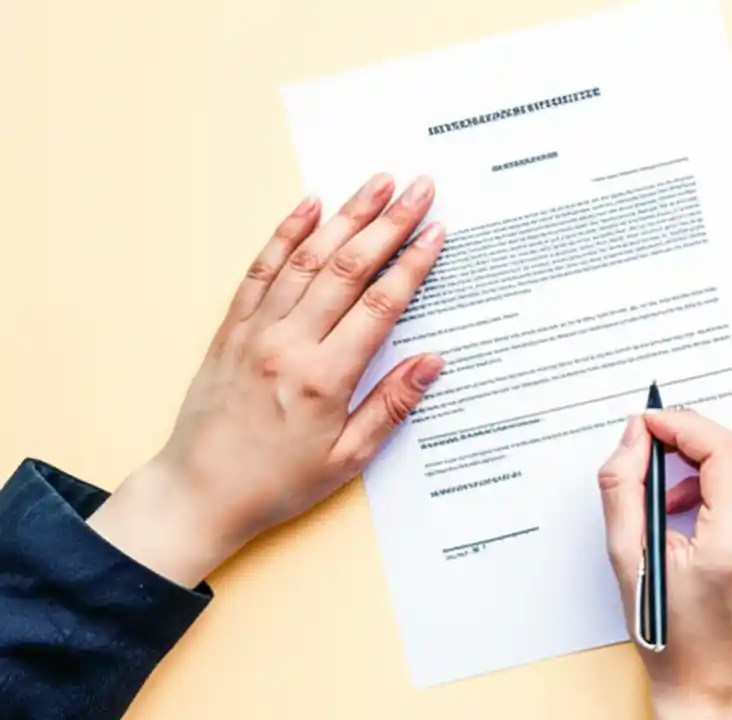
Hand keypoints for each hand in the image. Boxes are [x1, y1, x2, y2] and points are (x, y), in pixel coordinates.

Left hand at [89, 173, 445, 586]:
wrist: (198, 494)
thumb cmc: (277, 483)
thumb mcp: (348, 458)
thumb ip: (392, 405)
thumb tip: (433, 361)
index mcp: (323, 378)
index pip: (379, 306)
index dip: (412, 264)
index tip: (437, 233)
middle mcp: (289, 343)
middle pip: (348, 268)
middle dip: (389, 223)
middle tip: (419, 189)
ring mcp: (256, 331)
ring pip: (308, 258)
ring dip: (345, 216)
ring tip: (376, 183)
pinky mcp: (233, 328)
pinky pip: (262, 269)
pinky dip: (286, 234)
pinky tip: (309, 206)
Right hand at [598, 412, 731, 718]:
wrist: (708, 685)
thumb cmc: (668, 635)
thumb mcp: (628, 559)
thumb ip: (624, 488)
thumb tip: (634, 437)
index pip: (722, 451)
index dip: (681, 425)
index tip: (647, 422)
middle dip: (690, 436)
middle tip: (650, 441)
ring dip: (701, 462)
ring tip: (662, 492)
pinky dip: (714, 486)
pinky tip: (684, 510)